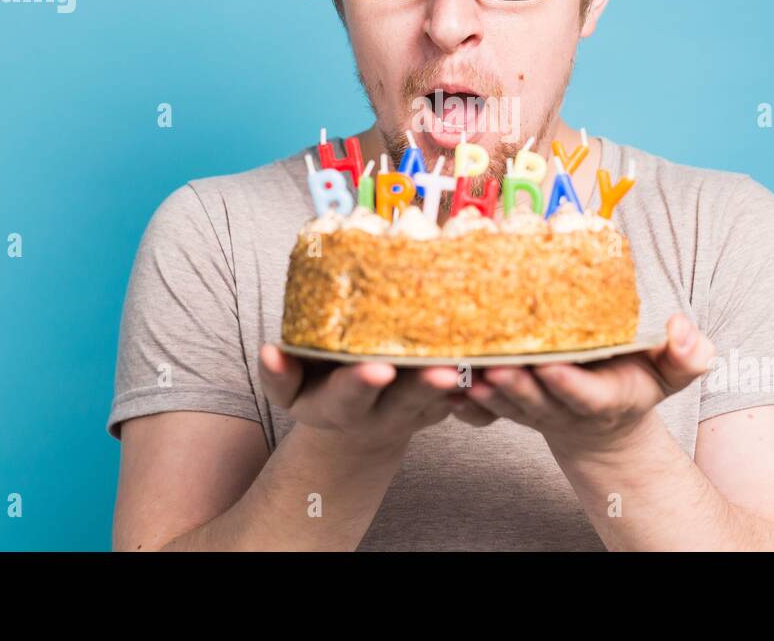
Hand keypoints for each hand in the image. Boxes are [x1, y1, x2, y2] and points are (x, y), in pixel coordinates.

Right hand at [258, 344, 465, 453]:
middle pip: (404, 403)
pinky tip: (504, 361)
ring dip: (462, 385)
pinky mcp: (445, 405)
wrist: (359, 421)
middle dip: (421, 387)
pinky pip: (469, 400)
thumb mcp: (293, 387)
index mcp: (337, 407)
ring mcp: (417, 412)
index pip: (346, 397)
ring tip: (479, 365)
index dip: (359, 384)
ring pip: (443, 401)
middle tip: (441, 371)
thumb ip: (281, 373)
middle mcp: (380, 414)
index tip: (377, 370)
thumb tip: (269, 351)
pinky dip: (484, 384)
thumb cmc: (321, 384)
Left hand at [452, 313, 715, 456]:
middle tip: (495, 367)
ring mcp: (532, 408)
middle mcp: (562, 407)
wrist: (603, 419)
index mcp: (603, 398)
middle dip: (514, 386)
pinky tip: (438, 381)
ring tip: (462, 371)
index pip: (584, 394)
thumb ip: (686, 355)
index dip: (567, 383)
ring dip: (480, 390)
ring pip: (501, 403)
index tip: (551, 366)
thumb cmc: (635, 383)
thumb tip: (684, 331)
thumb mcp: (669, 373)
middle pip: (535, 400)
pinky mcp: (507, 403)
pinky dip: (459, 396)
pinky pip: (479, 405)